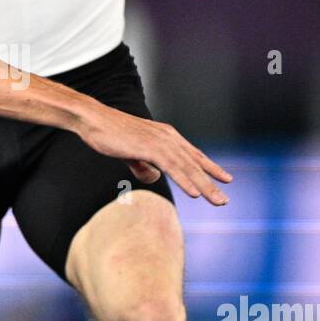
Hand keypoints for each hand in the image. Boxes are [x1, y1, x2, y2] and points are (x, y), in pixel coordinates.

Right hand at [79, 104, 231, 205]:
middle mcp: (168, 137)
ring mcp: (160, 141)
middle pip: (194, 163)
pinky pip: (172, 167)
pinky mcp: (150, 147)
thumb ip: (144, 165)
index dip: (210, 168)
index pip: (193, 155)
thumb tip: (154, 178)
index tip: (225, 179)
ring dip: (204, 186)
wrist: (94, 120)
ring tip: (216, 200)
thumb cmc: (110, 134)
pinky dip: (185, 180)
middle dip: (212, 182)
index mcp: (166, 136)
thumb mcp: (131, 153)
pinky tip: (194, 193)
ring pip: (187, 167)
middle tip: (224, 200)